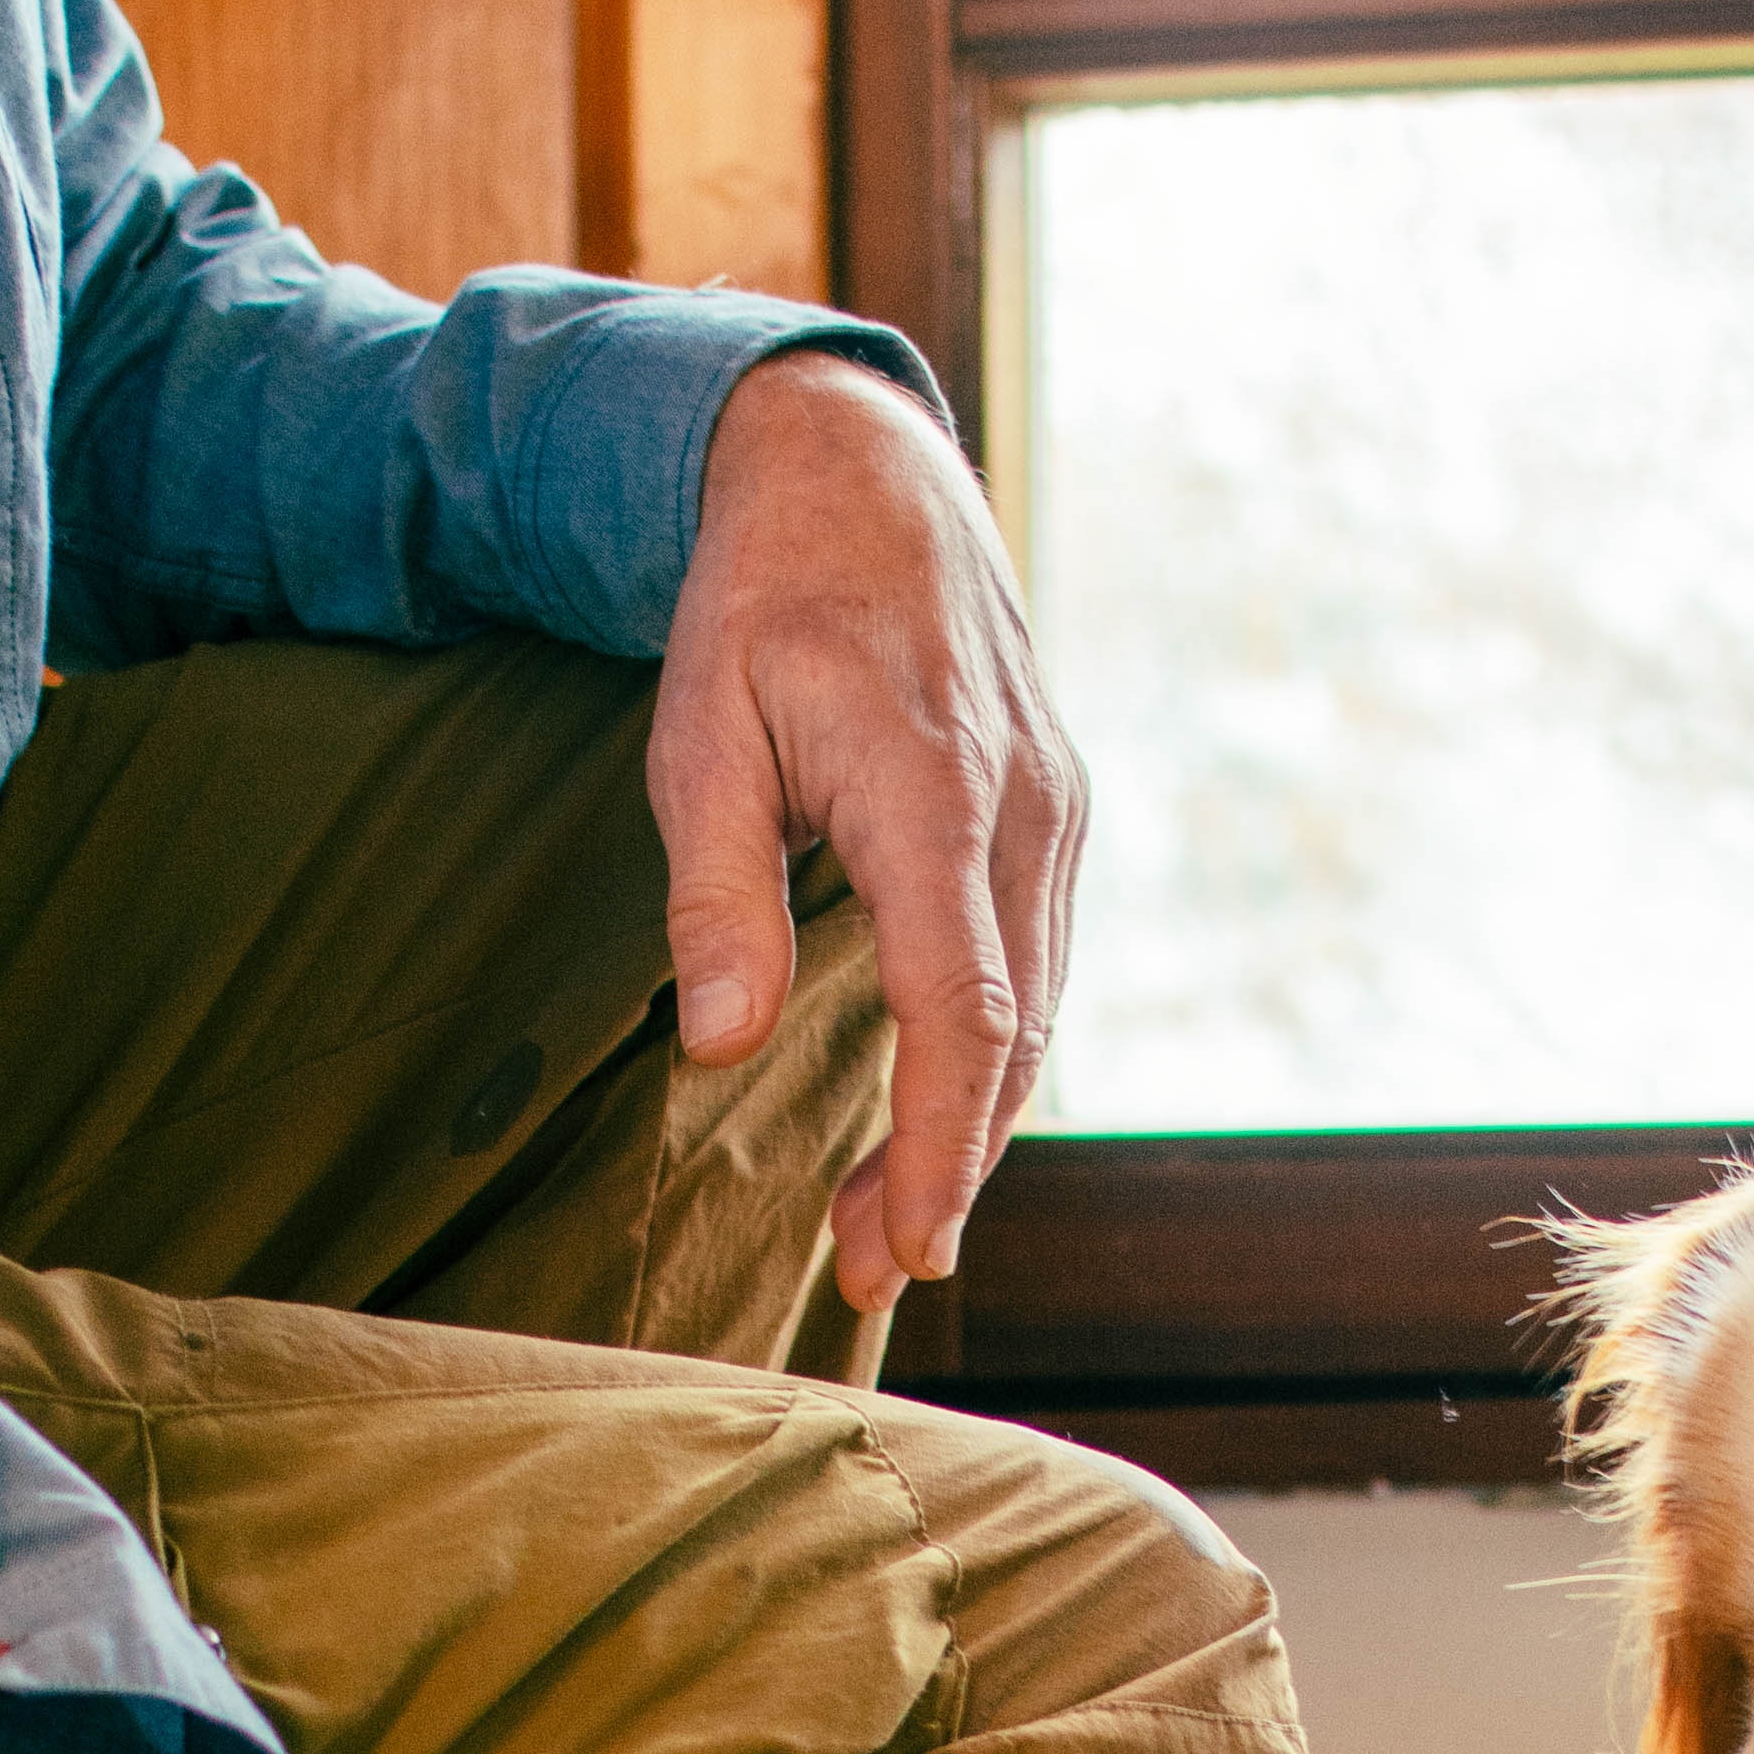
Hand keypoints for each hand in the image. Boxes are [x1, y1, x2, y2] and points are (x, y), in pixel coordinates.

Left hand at [650, 349, 1084, 1315]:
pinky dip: (991, 1056)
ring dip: (968, 1126)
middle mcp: (1021, 810)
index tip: (913, 1244)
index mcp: (932, 788)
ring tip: (887, 1225)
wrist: (864, 480)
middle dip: (949, 1168)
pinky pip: (1036, 964)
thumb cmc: (763, 603)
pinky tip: (934, 1114)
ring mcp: (1054, 814)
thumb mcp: (699, 729)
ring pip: (1033, 1011)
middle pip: (1010, 1034)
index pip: (961, 1009)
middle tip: (877, 1273)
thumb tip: (720, 1045)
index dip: (940, 1141)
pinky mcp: (1055, 820)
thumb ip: (715, 892)